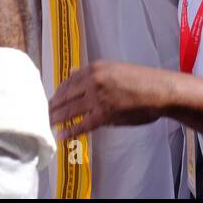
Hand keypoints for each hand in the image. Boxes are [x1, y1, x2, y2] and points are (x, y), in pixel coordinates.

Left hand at [49, 60, 171, 140]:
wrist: (160, 90)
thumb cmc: (141, 80)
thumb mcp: (114, 70)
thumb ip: (94, 75)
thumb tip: (74, 75)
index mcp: (95, 68)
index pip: (68, 81)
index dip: (57, 92)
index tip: (51, 100)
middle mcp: (92, 80)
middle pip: (65, 95)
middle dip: (52, 106)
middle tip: (42, 114)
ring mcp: (97, 97)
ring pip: (69, 110)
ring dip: (56, 118)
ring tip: (46, 124)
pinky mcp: (104, 114)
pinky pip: (82, 124)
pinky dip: (70, 130)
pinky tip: (61, 134)